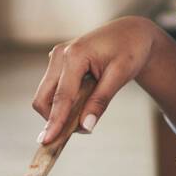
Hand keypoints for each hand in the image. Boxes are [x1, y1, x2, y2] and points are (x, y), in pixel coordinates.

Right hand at [32, 16, 158, 143]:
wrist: (131, 32)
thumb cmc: (130, 50)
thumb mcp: (120, 75)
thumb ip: (101, 101)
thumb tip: (85, 127)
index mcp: (75, 55)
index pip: (61, 96)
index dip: (55, 122)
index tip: (47, 142)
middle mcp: (60, 54)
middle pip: (43, 98)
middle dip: (54, 119)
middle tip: (78, 131)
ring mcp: (57, 57)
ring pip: (46, 96)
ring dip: (60, 111)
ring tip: (87, 112)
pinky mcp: (58, 63)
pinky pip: (53, 90)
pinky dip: (63, 102)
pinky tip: (83, 102)